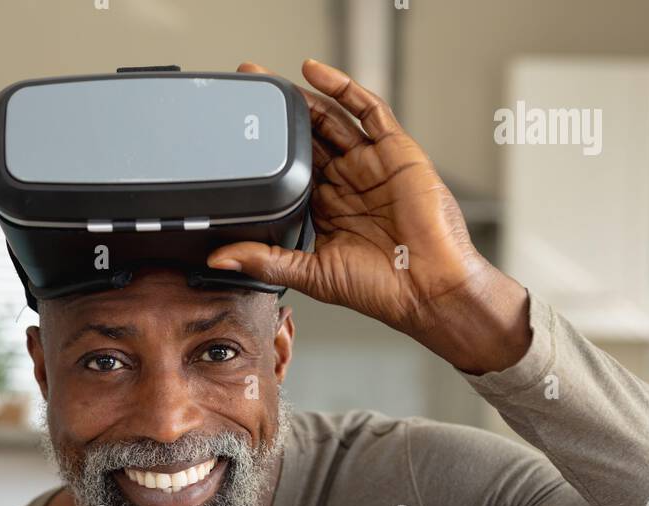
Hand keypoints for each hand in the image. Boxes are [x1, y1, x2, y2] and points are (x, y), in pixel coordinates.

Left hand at [207, 59, 530, 373]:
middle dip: (281, 117)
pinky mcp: (395, 151)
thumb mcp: (310, 273)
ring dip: (304, 99)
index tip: (237, 135)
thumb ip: (265, 260)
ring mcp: (371, 165)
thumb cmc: (381, 288)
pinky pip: (368, 110)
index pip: (291, 172)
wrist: (429, 287)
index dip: (267, 152)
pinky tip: (314, 74)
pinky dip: (343, 88)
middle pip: (309, 140)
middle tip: (249, 89)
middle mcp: (347, 185)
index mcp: (326, 212)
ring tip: (273, 81)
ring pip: (332, 120)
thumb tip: (219, 259)